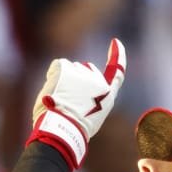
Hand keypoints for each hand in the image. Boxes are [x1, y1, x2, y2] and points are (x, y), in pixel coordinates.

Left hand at [28, 38, 126, 169]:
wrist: (62, 129)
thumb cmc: (74, 129)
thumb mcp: (91, 118)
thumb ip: (90, 99)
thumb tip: (77, 92)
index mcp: (107, 94)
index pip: (117, 72)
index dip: (118, 56)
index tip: (116, 43)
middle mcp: (98, 81)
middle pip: (86, 70)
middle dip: (76, 80)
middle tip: (68, 101)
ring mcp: (81, 73)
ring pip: (70, 69)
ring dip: (63, 80)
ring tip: (60, 99)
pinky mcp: (65, 69)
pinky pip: (58, 65)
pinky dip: (53, 75)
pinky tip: (53, 89)